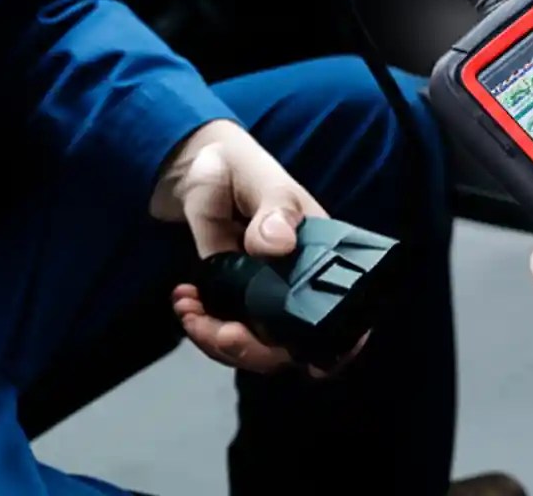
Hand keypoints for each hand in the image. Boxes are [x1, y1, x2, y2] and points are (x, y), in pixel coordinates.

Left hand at [151, 119, 357, 375]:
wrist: (200, 171)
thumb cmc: (241, 168)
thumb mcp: (261, 182)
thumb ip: (272, 210)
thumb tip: (278, 244)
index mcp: (324, 259)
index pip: (347, 316)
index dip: (335, 348)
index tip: (310, 363)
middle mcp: (301, 286)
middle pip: (294, 346)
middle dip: (255, 351)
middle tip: (222, 334)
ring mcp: (267, 298)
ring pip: (256, 347)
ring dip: (219, 342)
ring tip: (189, 309)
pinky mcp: (235, 302)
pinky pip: (225, 333)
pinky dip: (202, 328)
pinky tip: (185, 300)